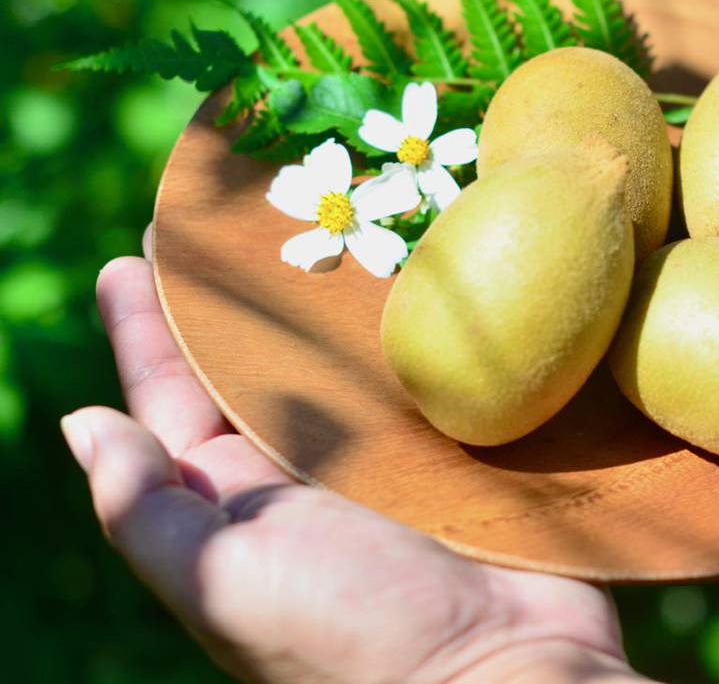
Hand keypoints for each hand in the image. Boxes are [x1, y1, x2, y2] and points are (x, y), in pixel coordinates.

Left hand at [62, 236, 648, 682]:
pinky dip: (415, 317)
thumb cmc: (357, 635)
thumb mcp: (227, 586)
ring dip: (326, 291)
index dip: (147, 328)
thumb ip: (150, 516)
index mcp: (244, 505)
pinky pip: (429, 362)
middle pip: (260, 362)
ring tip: (313, 212)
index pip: (175, 399)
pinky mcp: (464, 440)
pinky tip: (412, 262)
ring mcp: (392, 452)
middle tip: (223, 211)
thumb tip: (82, 425)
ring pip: (344, 354)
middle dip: (237, 293)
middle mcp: (312, 472)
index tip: (131, 253)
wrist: (507, 674)